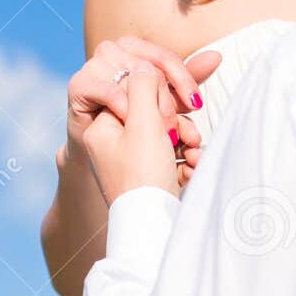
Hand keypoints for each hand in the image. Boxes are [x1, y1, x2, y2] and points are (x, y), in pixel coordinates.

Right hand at [65, 37, 219, 159]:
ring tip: (153, 127)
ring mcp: (94, 67)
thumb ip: (187, 82)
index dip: (183, 79)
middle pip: (145, 63)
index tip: (196, 105)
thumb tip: (216, 56)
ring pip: (124, 73)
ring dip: (142, 102)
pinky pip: (99, 86)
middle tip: (174, 124)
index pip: (164, 57)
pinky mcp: (78, 85)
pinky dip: (118, 103)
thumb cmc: (138, 127)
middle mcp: (115, 53)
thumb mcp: (168, 106)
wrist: (106, 156)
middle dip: (163, 96)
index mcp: (137, 51)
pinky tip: (129, 120)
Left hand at [82, 64, 181, 204]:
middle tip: (179, 134)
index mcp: (102, 126)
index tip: (163, 115)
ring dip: (187, 136)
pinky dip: (187, 155)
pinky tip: (194, 165)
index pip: (130, 88)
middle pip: (151, 107)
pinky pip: (173, 150)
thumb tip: (147, 68)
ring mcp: (134, 158)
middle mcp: (114, 141)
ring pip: (167, 128)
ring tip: (193, 151)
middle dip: (175, 117)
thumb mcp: (144, 122)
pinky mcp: (153, 172)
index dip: (155, 93)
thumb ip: (144, 86)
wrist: (154, 226)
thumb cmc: (144, 177)